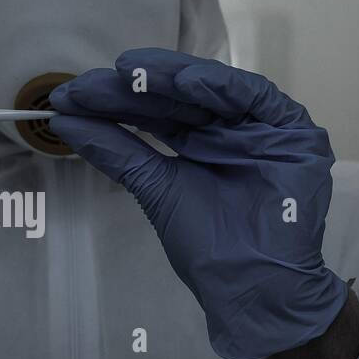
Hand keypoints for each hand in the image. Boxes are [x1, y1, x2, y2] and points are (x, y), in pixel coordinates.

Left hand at [49, 48, 346, 358]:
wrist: (252, 287)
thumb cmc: (209, 248)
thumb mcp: (154, 189)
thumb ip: (116, 152)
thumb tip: (66, 121)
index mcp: (199, 143)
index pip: (153, 112)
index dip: (113, 101)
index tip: (70, 97)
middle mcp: (229, 129)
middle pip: (177, 98)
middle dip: (131, 88)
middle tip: (86, 84)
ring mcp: (260, 127)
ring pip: (212, 89)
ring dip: (170, 77)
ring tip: (126, 71)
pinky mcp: (292, 131)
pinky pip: (256, 98)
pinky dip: (220, 87)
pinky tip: (184, 82)